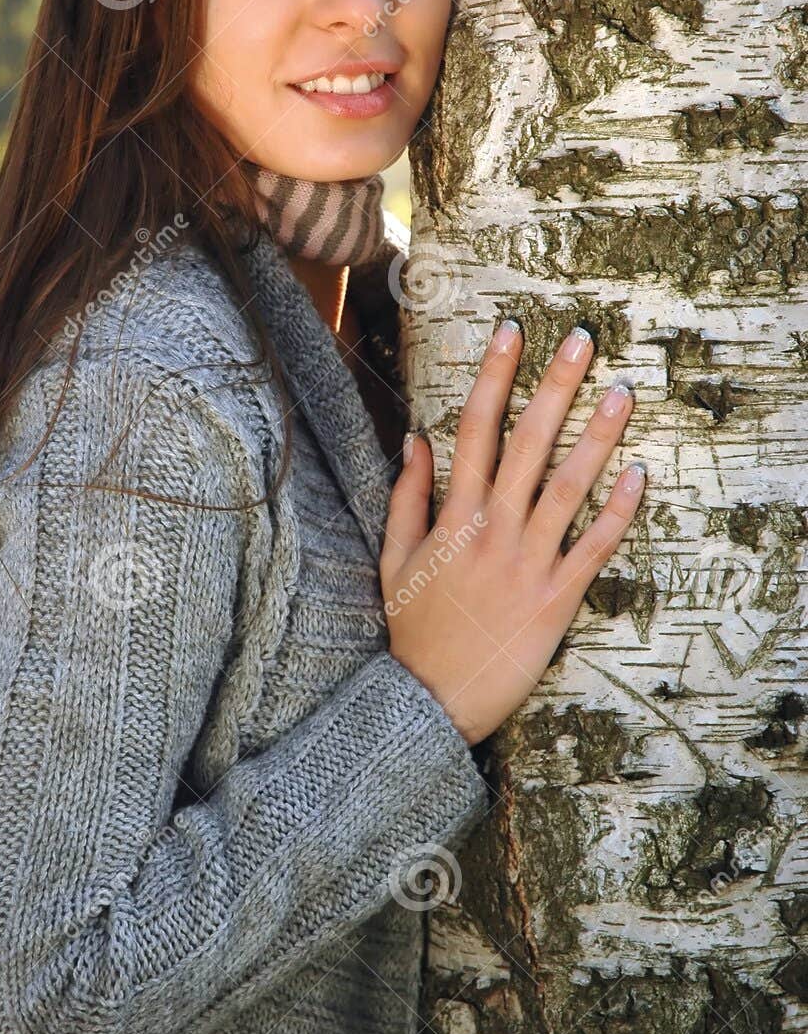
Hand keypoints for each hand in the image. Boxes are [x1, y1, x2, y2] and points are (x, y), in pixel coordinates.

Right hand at [381, 321, 643, 746]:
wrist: (429, 701)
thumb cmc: (411, 632)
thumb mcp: (394, 560)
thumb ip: (406, 497)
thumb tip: (415, 439)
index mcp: (452, 516)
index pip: (475, 428)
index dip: (494, 376)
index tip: (511, 332)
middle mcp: (492, 530)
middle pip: (528, 442)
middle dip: (554, 386)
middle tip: (580, 339)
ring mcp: (526, 562)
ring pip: (568, 486)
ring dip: (597, 435)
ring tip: (622, 391)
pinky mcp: (556, 597)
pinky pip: (593, 547)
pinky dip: (617, 511)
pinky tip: (639, 474)